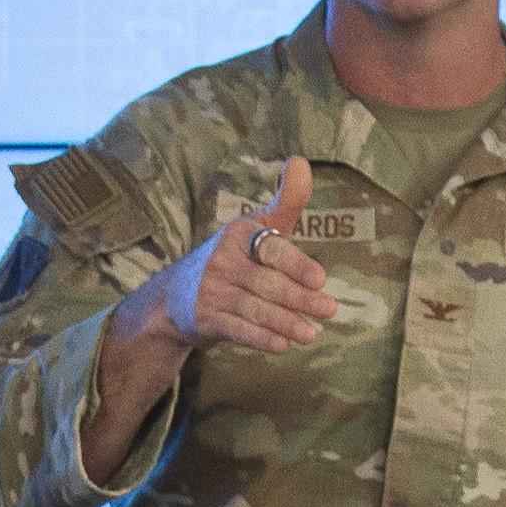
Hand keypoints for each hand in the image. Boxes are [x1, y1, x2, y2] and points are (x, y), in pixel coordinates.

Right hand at [133, 157, 333, 361]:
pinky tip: (283, 345)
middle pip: (267, 282)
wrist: (176, 295)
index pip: (270, 249)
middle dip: (300, 298)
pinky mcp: (206, 319)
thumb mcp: (259, 225)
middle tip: (329, 309)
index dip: (296, 264)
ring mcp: (212, 291)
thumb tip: (300, 161)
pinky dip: (262, 339)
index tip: (320, 279)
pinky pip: (238, 330)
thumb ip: (286, 199)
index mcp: (239, 234)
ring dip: (286, 322)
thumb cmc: (235, 256)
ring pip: (255, 309)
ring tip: (312, 334)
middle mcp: (223, 261)